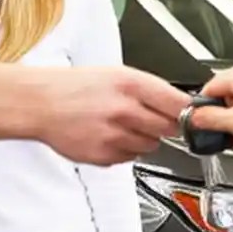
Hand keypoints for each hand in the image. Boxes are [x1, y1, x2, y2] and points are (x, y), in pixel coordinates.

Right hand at [38, 66, 187, 165]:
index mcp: (130, 84)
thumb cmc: (75, 86)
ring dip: (143, 138)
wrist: (40, 103)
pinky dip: (124, 149)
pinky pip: (130, 157)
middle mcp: (124, 110)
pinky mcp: (104, 156)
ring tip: (121, 124)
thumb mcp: (115, 74)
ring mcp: (114, 135)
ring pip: (151, 145)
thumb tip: (178, 103)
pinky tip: (108, 135)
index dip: (188, 111)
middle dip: (165, 124)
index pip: (178, 104)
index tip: (192, 115)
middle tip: (149, 117)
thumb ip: (148, 90)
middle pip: (169, 128)